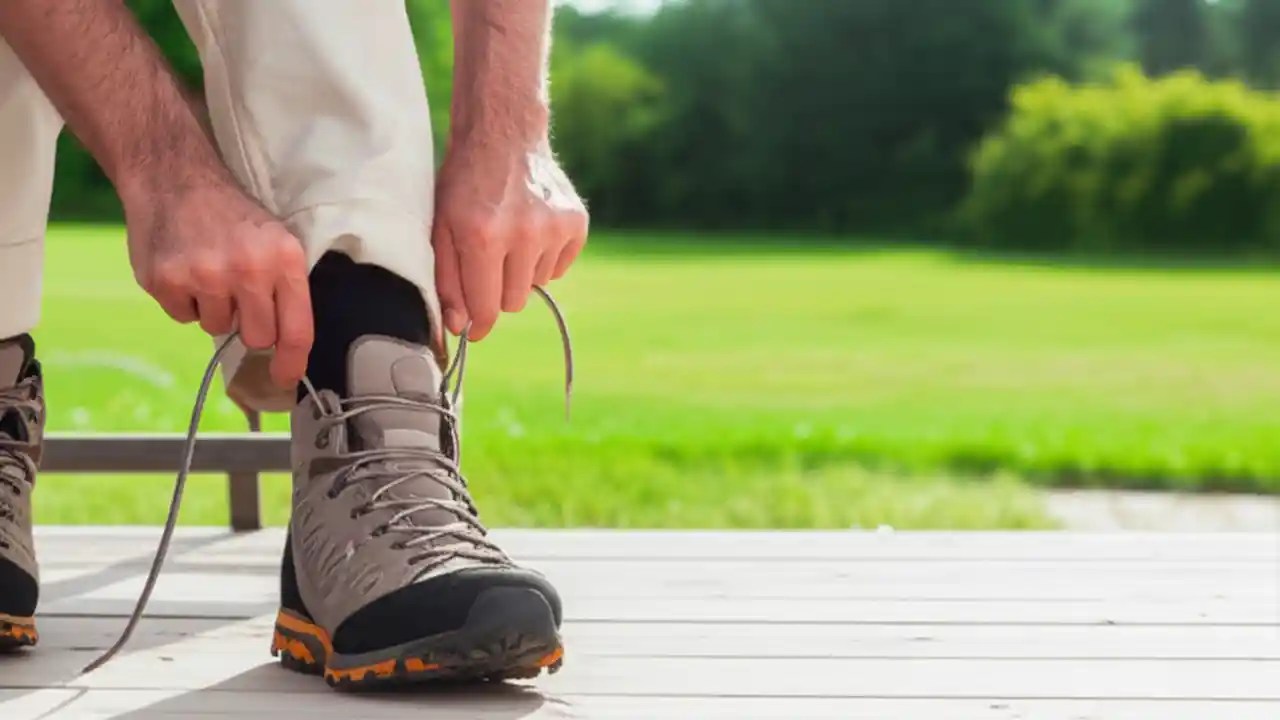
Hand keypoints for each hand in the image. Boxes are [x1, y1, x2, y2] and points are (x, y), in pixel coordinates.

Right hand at [122, 174, 313, 387]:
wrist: (173, 177)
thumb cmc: (230, 214)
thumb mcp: (275, 240)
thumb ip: (284, 287)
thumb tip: (287, 344)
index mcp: (283, 259)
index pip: (296, 330)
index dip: (292, 362)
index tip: (286, 378)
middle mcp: (248, 270)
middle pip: (258, 337)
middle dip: (250, 326)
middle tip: (239, 294)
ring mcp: (204, 276)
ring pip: (218, 328)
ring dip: (214, 308)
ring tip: (208, 270)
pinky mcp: (166, 281)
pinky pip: (183, 317)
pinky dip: (184, 300)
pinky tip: (184, 268)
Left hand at [432, 142, 588, 340]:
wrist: (503, 136)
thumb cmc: (464, 185)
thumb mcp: (442, 229)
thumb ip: (447, 281)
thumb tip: (459, 327)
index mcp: (483, 236)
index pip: (487, 309)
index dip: (478, 322)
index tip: (475, 326)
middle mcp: (524, 232)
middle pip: (514, 302)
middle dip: (498, 290)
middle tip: (488, 259)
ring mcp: (554, 226)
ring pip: (537, 285)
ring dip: (522, 270)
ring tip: (510, 235)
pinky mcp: (576, 222)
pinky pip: (559, 267)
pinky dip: (545, 258)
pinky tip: (532, 229)